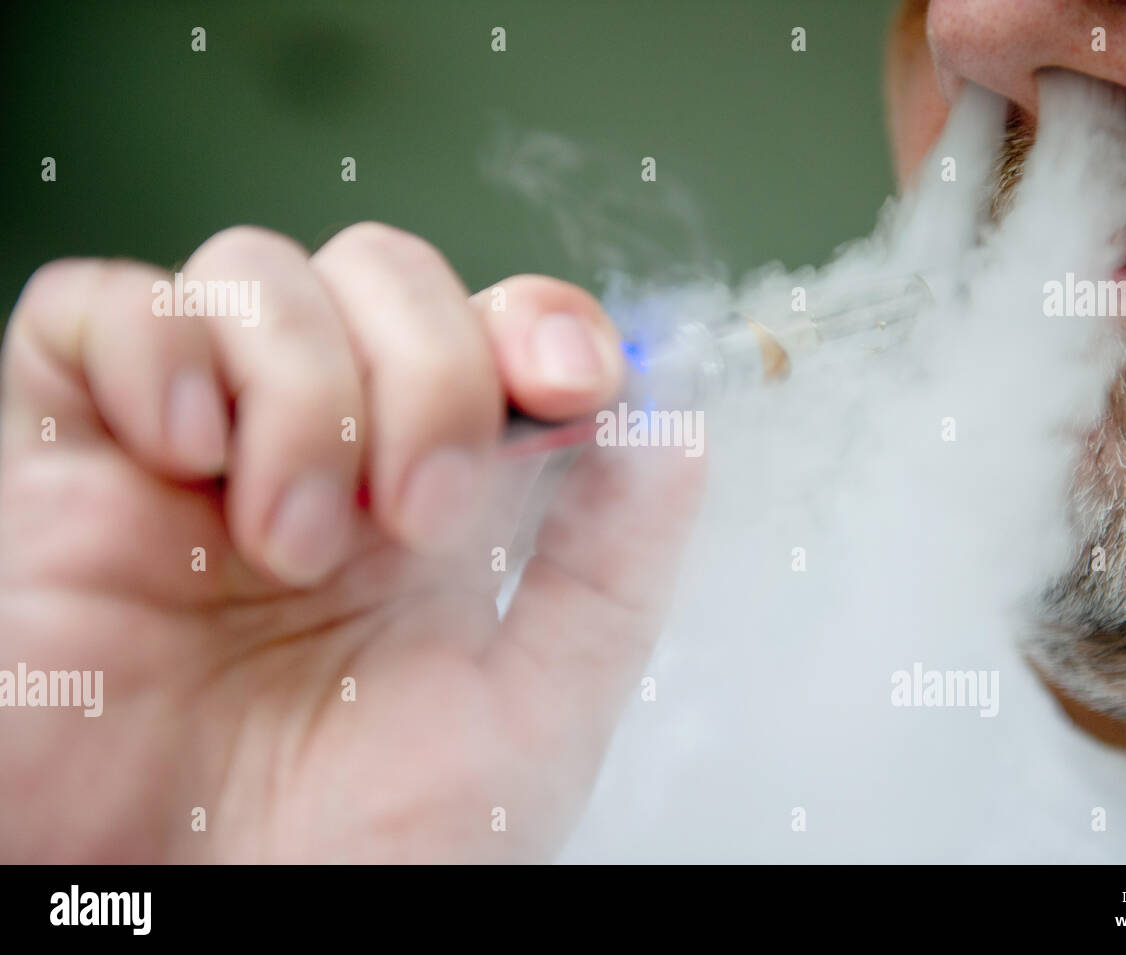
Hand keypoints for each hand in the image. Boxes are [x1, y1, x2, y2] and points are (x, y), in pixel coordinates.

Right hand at [0, 223, 702, 861]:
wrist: (205, 937)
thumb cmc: (358, 858)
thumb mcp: (531, 714)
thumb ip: (611, 568)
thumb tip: (673, 423)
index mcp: (433, 505)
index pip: (492, 328)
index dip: (540, 318)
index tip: (571, 382)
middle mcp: (322, 458)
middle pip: (382, 274)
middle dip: (426, 371)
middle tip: (416, 518)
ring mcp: (193, 452)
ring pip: (255, 274)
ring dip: (303, 392)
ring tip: (289, 543)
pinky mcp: (63, 467)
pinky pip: (94, 309)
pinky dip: (154, 347)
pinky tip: (186, 454)